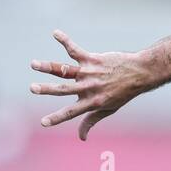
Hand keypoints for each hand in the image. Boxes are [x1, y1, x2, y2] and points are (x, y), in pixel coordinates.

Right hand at [30, 31, 152, 139]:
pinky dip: (65, 40)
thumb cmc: (122, 93)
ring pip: (65, 70)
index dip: (56, 118)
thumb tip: (82, 138)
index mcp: (91, 102)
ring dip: (48, 67)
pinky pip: (75, 49)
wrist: (139, 74)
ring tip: (33, 64)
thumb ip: (91, 121)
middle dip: (47, 89)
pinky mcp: (92, 59)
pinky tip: (55, 33)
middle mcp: (89, 88)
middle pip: (64, 89)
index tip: (43, 123)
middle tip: (32, 88)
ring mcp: (89, 73)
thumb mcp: (108, 109)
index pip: (71, 112)